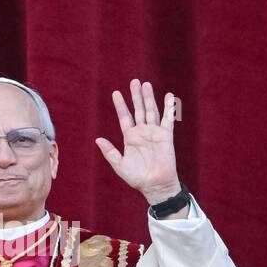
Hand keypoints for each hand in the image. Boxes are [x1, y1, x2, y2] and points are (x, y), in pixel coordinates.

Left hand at [98, 79, 181, 204]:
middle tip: (134, 81)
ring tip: (145, 85)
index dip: (121, 105)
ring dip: (149, 98)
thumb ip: (109, 152)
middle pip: (138, 109)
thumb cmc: (137, 177)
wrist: (155, 185)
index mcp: (130, 137)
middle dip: (136, 96)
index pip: (125, 117)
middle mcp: (142, 132)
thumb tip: (97, 139)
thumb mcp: (119, 165)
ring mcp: (155, 133)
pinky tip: (168, 96)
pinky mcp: (166, 136)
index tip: (116, 93)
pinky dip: (169, 108)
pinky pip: (168, 119)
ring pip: (151, 111)